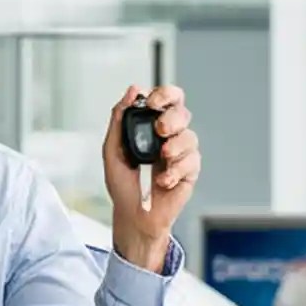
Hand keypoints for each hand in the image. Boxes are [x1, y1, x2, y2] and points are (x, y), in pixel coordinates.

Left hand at [103, 84, 200, 270]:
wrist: (132, 214)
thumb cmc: (123, 183)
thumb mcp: (112, 149)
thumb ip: (119, 119)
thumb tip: (131, 91)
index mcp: (151, 126)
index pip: (167, 99)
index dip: (164, 94)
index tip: (152, 102)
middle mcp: (169, 136)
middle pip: (182, 113)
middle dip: (172, 118)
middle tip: (160, 129)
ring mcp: (181, 153)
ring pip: (190, 136)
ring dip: (175, 146)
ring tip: (162, 157)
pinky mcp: (190, 172)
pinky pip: (192, 162)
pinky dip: (176, 170)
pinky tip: (163, 180)